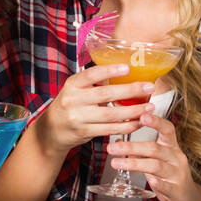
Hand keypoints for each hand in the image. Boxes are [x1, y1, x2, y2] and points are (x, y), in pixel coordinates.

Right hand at [35, 64, 156, 156]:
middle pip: (106, 94)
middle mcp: (73, 100)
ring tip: (149, 107)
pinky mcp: (84, 132)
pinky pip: (110, 129)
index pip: (91, 75)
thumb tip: (125, 74)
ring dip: (133, 111)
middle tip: (149, 87)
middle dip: (131, 90)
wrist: (51, 130)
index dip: (109, 71)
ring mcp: (78, 117)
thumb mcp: (75, 90)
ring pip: (111, 114)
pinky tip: (138, 122)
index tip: (128, 68)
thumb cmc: (70, 105)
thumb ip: (93, 84)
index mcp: (72, 84)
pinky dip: (126, 126)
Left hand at [108, 112, 200, 200]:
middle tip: (112, 148)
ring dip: (134, 163)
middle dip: (131, 147)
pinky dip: (158, 183)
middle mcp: (176, 158)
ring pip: (156, 166)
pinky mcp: (177, 191)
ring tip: (116, 163)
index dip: (156, 122)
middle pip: (154, 148)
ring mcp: (177, 175)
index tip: (142, 116)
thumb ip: (139, 152)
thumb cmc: (170, 178)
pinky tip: (150, 181)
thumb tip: (117, 142)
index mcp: (172, 147)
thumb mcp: (155, 161)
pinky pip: (166, 186)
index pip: (167, 129)